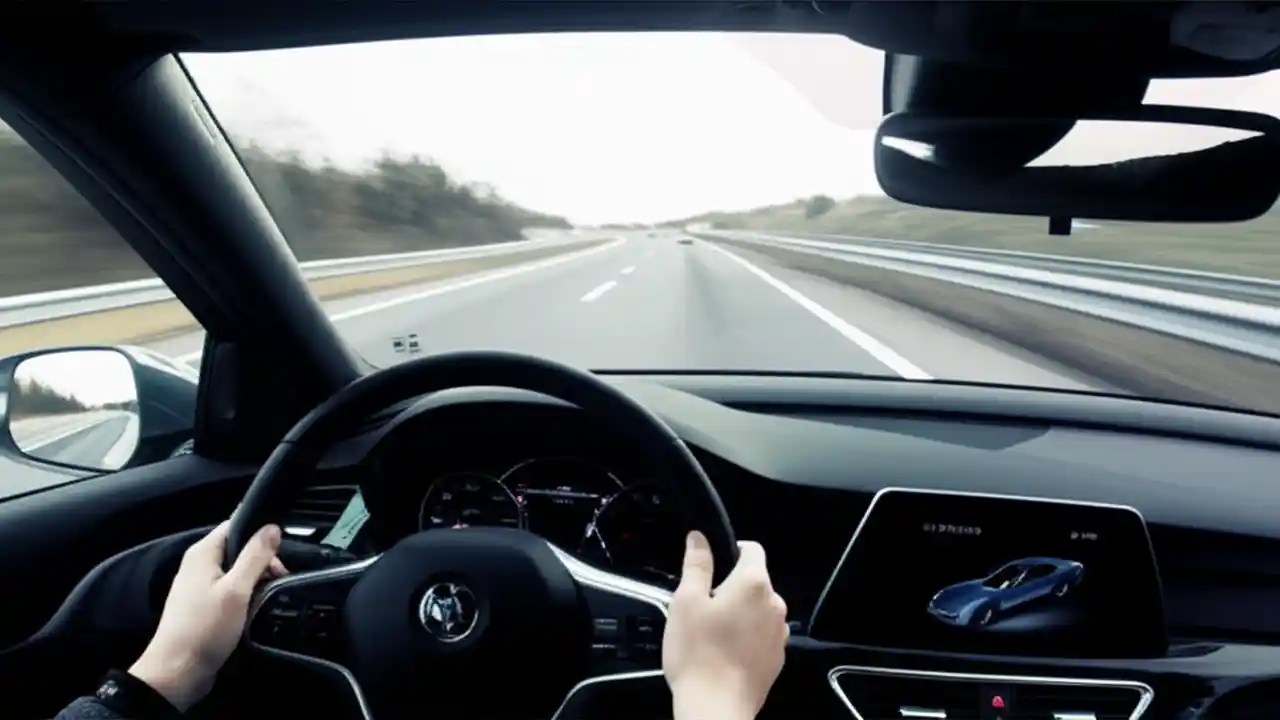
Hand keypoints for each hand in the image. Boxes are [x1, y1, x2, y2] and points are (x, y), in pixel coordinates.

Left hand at [129, 521, 287, 710]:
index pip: (235, 526)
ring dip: (256, 582)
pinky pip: (230, 591)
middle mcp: (198, 565)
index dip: (260, 534)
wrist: (177, 673)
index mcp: (202, 553)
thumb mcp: (237, 590)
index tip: (280, 553)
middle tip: (279, 581)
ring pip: (236, 572)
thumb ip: (255, 556)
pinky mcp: (203, 607)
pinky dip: (245, 597)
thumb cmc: (206, 628)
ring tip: (269, 598)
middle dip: (262, 562)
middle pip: (239, 549)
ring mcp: (199, 587)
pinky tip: (254, 611)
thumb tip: (272, 527)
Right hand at [662, 531, 787, 719]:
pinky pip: (762, 635)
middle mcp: (775, 604)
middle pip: (754, 581)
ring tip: (712, 634)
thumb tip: (699, 537)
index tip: (710, 568)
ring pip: (758, 610)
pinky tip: (725, 653)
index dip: (730, 550)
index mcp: (754, 583)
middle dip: (731, 587)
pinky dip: (747, 636)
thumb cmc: (698, 652)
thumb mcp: (686, 601)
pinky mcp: (777, 658)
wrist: (716, 707)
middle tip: (702, 608)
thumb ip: (696, 564)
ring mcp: (779, 633)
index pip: (751, 549)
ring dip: (740, 613)